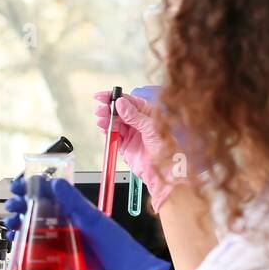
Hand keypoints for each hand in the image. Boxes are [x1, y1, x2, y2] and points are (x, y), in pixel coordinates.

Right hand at [4, 177, 169, 269]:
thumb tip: (55, 182)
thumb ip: (74, 202)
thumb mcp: (94, 220)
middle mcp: (68, 221)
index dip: (31, 187)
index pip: (49, 192)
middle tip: (11, 207)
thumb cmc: (116, 246)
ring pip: (35, 227)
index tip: (17, 187)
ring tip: (11, 226)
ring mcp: (64, 238)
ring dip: (20, 224)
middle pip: (38, 209)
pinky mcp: (61, 255)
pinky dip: (25, 244)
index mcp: (76, 209)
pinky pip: (39, 247)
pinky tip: (17, 243)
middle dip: (21, 206)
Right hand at [94, 84, 173, 208]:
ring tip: (101, 120)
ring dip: (106, 119)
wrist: (163, 173)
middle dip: (108, 109)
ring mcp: (131, 133)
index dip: (115, 97)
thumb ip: (135, 116)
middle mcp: (139, 122)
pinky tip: (104, 128)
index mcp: (148, 114)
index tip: (103, 96)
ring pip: (114, 121)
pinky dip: (107, 131)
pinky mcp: (124, 144)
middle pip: (119, 111)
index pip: (129, 101)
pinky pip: (113, 134)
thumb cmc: (167, 150)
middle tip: (101, 110)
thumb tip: (121, 104)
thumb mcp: (152, 129)